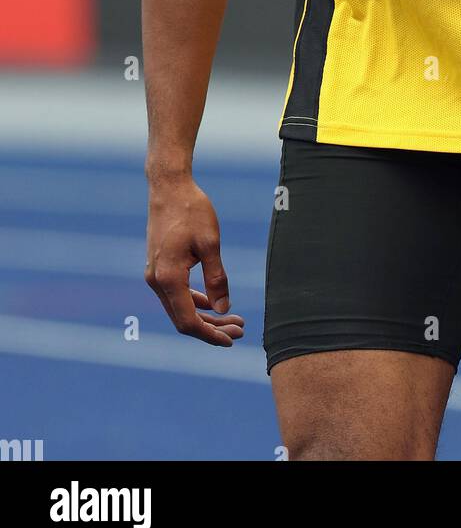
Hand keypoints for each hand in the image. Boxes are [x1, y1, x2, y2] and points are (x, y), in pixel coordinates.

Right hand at [145, 176, 244, 344]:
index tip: (231, 340)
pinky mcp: (158, 267)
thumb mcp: (210, 244)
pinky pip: (176, 294)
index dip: (210, 334)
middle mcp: (156, 281)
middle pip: (183, 318)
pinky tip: (214, 301)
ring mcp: (154, 274)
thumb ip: (216, 278)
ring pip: (179, 307)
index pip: (188, 321)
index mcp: (168, 277)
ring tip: (232, 319)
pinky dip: (194, 301)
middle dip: (212, 328)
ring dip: (205, 316)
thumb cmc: (192, 211)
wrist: (169, 187)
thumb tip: (224, 309)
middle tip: (240, 330)